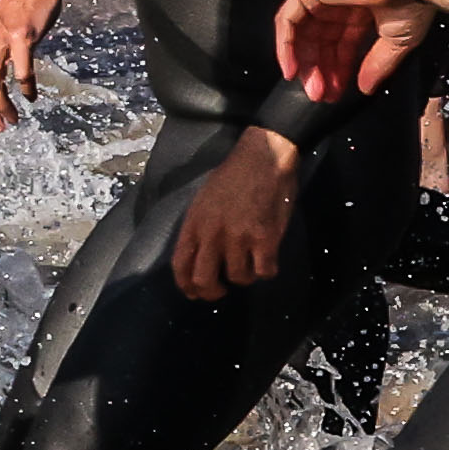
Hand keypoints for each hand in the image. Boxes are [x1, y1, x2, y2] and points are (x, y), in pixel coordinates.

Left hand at [168, 125, 303, 298]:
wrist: (263, 156)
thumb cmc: (234, 175)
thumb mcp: (204, 199)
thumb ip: (200, 227)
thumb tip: (200, 254)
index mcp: (195, 222)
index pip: (180, 264)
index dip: (186, 285)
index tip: (193, 293)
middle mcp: (213, 233)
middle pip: (204, 280)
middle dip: (212, 292)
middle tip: (222, 290)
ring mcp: (239, 237)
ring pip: (238, 278)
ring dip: (245, 276)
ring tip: (250, 262)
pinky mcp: (265, 239)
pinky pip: (264, 272)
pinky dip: (267, 270)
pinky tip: (268, 258)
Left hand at [271, 0, 431, 100]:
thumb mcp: (395, 41)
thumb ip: (377, 64)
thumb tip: (365, 87)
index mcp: (361, 8)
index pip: (341, 43)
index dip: (337, 68)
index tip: (336, 91)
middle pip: (319, 40)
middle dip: (319, 70)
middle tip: (321, 95)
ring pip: (302, 32)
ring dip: (304, 63)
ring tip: (312, 89)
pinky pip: (287, 20)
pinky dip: (286, 45)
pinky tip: (293, 69)